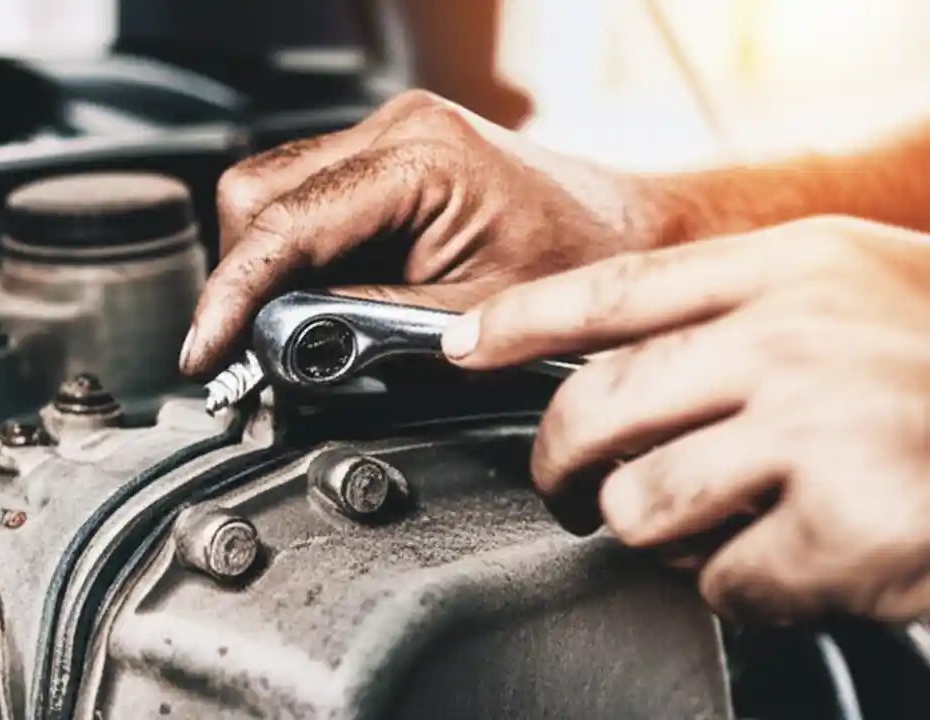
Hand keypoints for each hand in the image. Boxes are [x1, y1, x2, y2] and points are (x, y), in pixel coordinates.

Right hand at [179, 90, 675, 375]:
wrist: (633, 239)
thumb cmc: (579, 275)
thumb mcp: (470, 323)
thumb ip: (365, 331)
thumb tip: (276, 348)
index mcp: (421, 159)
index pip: (286, 224)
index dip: (233, 294)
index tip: (204, 353)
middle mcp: (396, 129)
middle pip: (257, 194)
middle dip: (243, 277)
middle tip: (251, 352)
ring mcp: (388, 136)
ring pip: (268, 192)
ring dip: (264, 267)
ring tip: (290, 333)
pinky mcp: (387, 157)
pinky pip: (304, 197)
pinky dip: (294, 254)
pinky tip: (317, 300)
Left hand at [440, 216, 929, 622]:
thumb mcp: (865, 295)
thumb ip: (750, 311)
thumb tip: (621, 352)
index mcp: (796, 267)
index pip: (616, 287)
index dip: (521, 318)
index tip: (461, 346)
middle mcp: (799, 334)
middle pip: (596, 404)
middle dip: (557, 464)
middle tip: (567, 489)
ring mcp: (822, 426)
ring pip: (642, 503)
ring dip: (664, 534)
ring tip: (724, 527)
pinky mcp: (848, 525)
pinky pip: (723, 581)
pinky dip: (746, 589)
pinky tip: (800, 565)